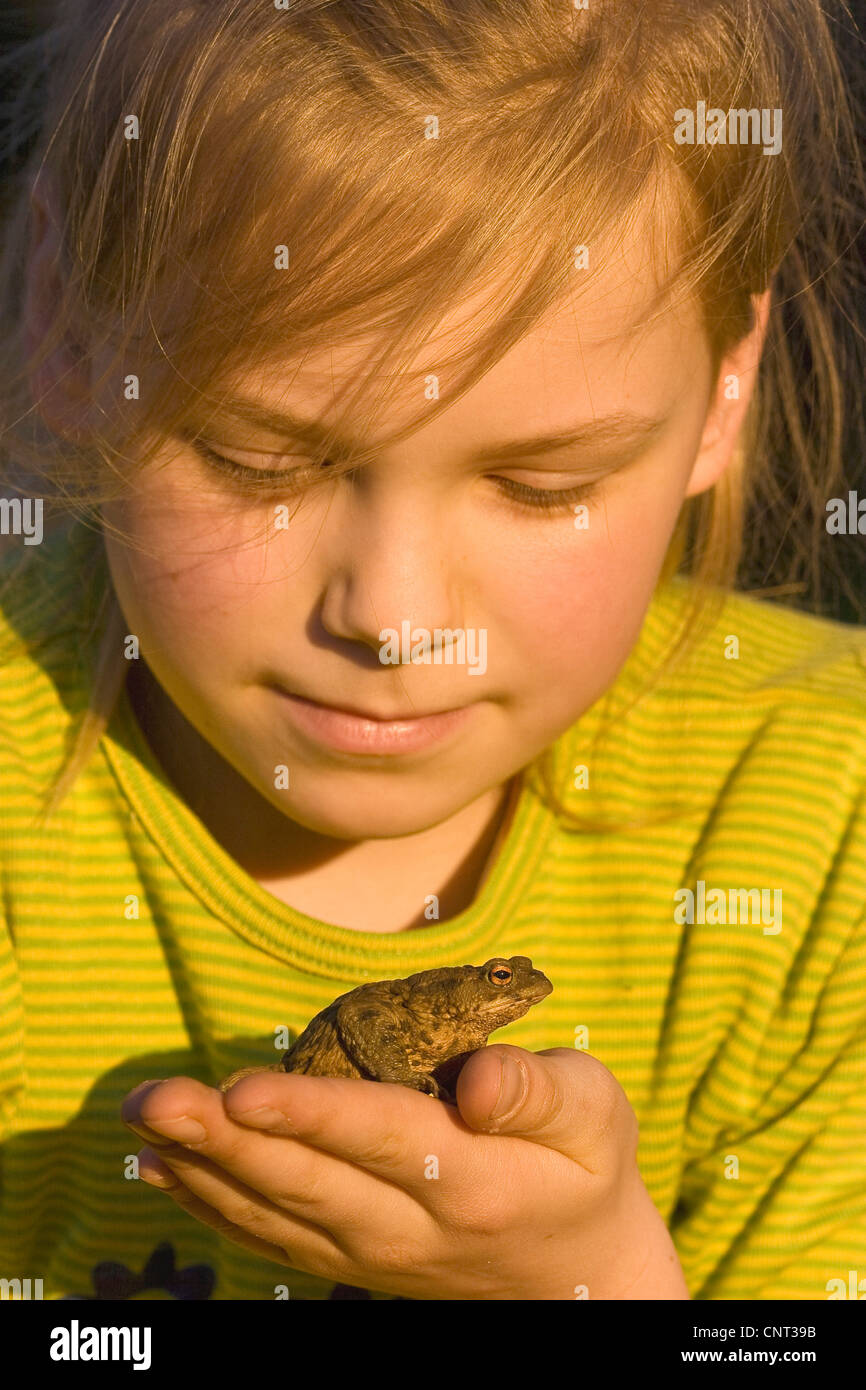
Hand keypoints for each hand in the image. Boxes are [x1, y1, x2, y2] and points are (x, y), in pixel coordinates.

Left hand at [121, 1044, 687, 1299]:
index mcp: (473, 1181)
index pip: (378, 1141)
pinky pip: (269, 1237)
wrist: (584, 1277)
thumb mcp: (594, 1113)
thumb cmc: (587, 1169)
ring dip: (201, 1168)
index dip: (309, 1116)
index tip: (242, 1091)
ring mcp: (372, 1255)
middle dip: (222, 1140)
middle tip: (153, 1099)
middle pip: (304, 1183)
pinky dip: (212, 1203)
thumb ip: (537, 1091)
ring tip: (142, 1120)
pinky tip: (165, 1167)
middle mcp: (410, 1229)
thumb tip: (474, 1082)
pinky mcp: (350, 1261)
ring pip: (273, 1214)